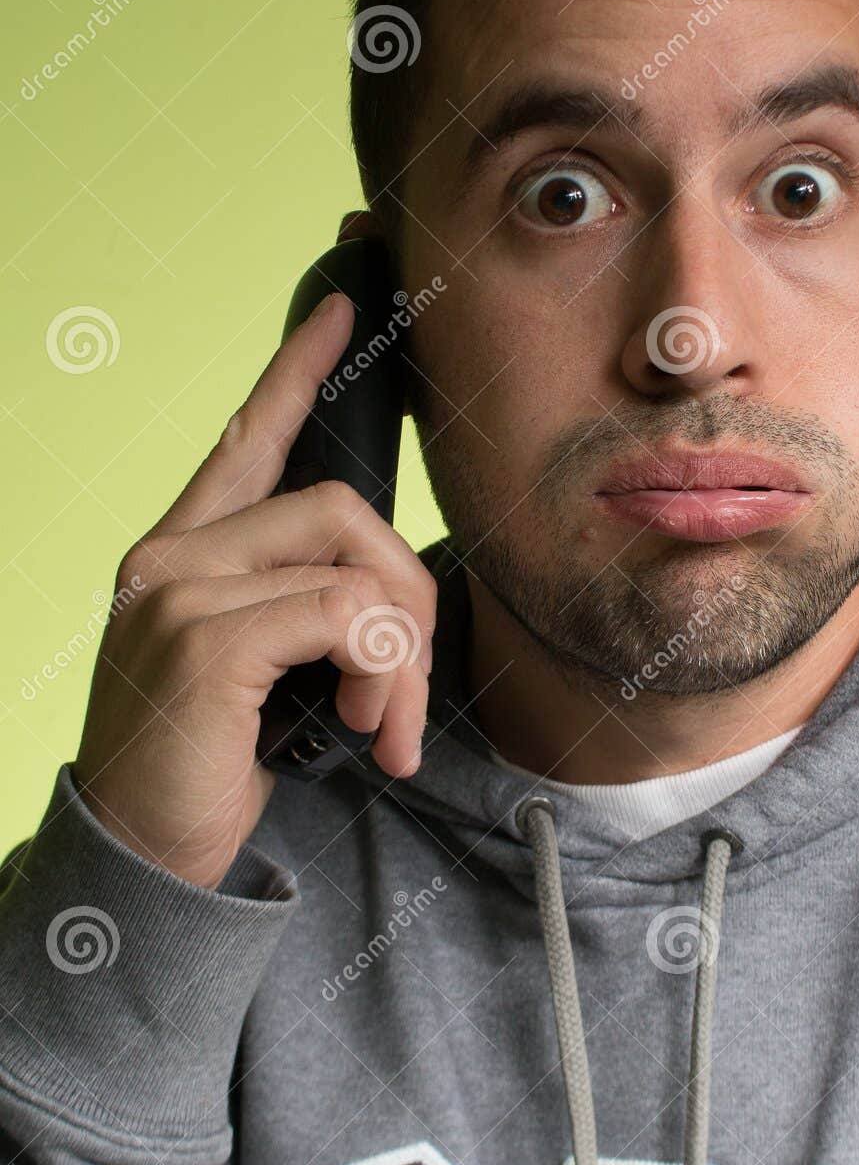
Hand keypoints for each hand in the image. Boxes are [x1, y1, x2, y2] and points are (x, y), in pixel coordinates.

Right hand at [72, 291, 435, 888]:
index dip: (299, 370)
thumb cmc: (207, 762)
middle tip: (409, 686)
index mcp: (184, 552)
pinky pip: (344, 615)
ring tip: (383, 722)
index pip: (247, 436)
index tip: (342, 308)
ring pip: (354, 559)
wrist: (142, 857)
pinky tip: (361, 726)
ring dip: (401, 651)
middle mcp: (172, 555)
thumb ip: (298, 605)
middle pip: (344, 507)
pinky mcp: (202, 639)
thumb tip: (387, 597)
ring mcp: (180, 590)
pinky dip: (381, 672)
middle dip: (408, 597)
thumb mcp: (258, 667)